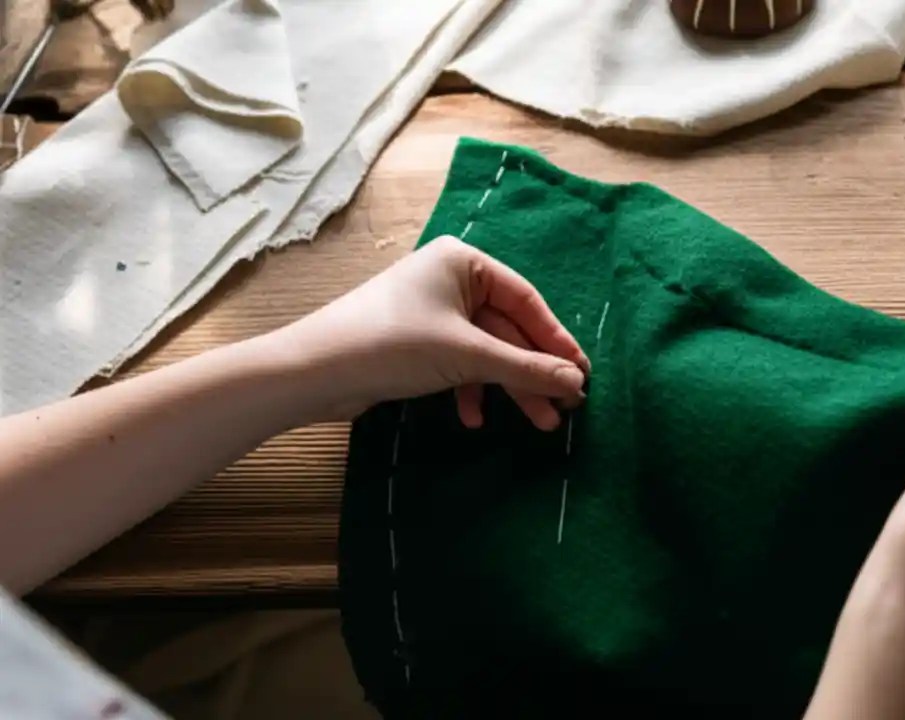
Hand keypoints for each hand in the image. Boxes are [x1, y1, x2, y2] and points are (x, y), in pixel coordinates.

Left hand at [278, 236, 588, 427]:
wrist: (314, 372)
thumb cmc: (394, 345)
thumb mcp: (468, 356)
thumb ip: (527, 369)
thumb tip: (578, 383)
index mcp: (464, 262)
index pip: (527, 302)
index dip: (557, 342)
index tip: (583, 377)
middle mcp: (450, 280)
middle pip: (509, 330)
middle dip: (534, 372)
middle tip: (566, 409)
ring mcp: (433, 312)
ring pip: (487, 352)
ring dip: (510, 387)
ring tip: (539, 424)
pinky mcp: (417, 343)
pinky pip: (460, 363)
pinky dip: (472, 390)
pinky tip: (475, 418)